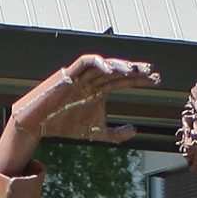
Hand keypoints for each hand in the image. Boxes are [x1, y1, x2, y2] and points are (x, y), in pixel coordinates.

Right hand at [14, 54, 158, 141]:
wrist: (39, 124)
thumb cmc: (66, 125)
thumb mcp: (96, 133)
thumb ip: (116, 134)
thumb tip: (135, 130)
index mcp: (99, 90)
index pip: (123, 80)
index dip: (139, 79)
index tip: (157, 80)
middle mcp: (92, 80)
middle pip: (116, 71)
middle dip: (134, 70)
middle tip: (151, 72)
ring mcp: (81, 76)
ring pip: (103, 65)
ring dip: (119, 66)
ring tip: (133, 70)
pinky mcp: (68, 74)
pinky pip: (84, 62)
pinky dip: (97, 63)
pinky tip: (109, 69)